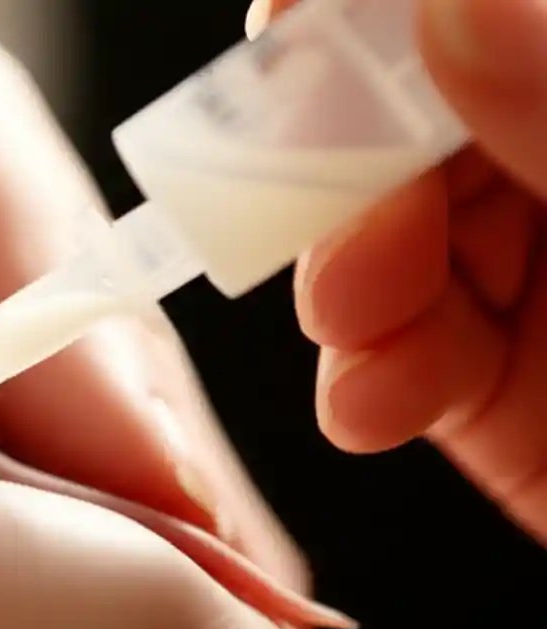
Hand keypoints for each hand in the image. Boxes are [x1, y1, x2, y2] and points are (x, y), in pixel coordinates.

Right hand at [251, 0, 546, 541]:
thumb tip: (455, 3)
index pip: (461, 20)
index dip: (364, 14)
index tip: (293, 23)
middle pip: (404, 120)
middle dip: (343, 163)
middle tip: (316, 193)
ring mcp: (524, 276)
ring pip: (375, 239)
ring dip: (342, 281)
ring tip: (358, 320)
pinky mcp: (483, 383)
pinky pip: (388, 356)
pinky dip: (363, 379)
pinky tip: (380, 399)